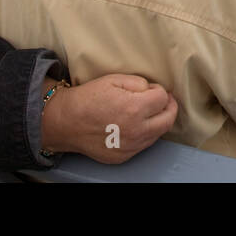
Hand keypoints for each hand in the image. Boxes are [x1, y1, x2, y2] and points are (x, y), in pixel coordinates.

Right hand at [40, 73, 177, 163]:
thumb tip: (153, 90)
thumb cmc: (88, 98)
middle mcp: (136, 131)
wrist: (66, 122)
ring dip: (158, 121)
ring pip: (158, 134)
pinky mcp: (123, 156)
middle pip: (168, 119)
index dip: (159, 90)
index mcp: (134, 109)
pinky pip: (143, 145)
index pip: (163, 99)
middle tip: (164, 100)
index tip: (153, 89)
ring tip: (149, 112)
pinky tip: (136, 125)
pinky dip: (145, 134)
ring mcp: (130, 146)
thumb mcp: (114, 79)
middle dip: (169, 107)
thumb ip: (139, 83)